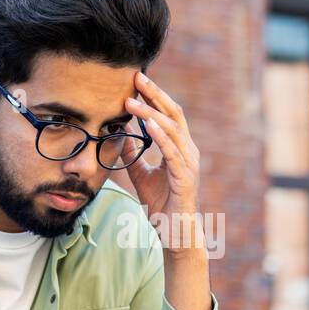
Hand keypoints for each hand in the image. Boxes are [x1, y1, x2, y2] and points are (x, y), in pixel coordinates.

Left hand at [120, 72, 202, 250]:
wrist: (175, 232)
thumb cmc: (162, 205)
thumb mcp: (141, 175)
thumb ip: (133, 155)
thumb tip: (119, 135)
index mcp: (179, 148)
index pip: (167, 114)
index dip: (153, 96)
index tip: (135, 80)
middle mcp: (188, 151)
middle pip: (174, 114)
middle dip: (155, 94)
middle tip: (137, 76)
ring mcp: (189, 164)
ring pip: (173, 130)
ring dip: (152, 113)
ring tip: (132, 100)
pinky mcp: (186, 179)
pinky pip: (173, 153)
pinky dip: (161, 137)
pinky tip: (148, 126)